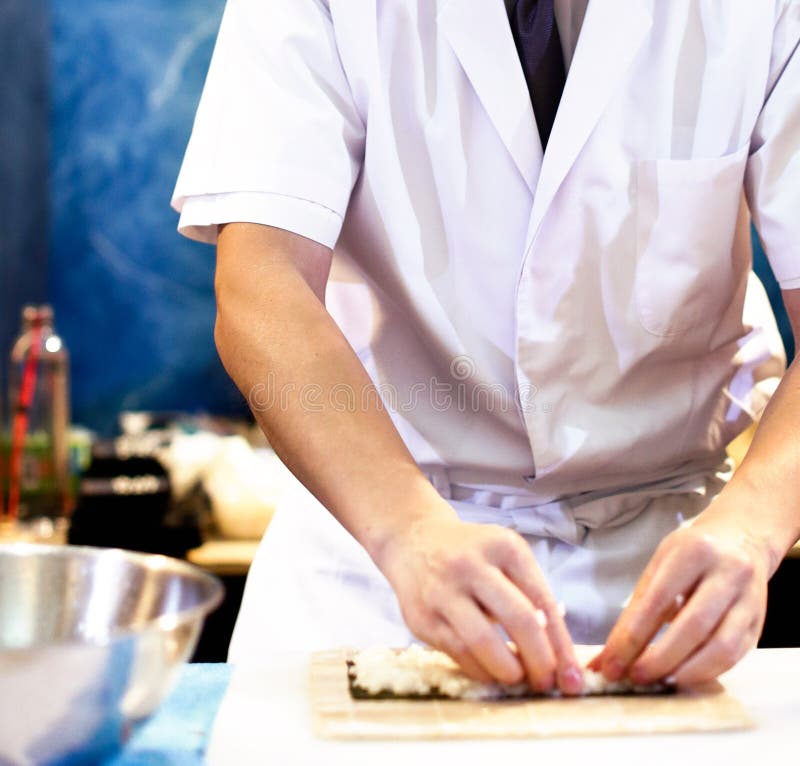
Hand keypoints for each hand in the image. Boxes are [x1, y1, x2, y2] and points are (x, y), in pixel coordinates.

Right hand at [376, 509, 583, 694]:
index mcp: (502, 546)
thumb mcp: (505, 556)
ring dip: (509, 671)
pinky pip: (458, 653)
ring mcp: (442, 591)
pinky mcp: (421, 617)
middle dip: (540, 661)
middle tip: (547, 683)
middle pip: (519, 620)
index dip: (561, 644)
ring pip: (484, 643)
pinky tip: (491, 671)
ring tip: (518, 678)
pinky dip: (481, 670)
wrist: (413, 539)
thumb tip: (558, 651)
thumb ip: (531, 594)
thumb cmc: (472, 553)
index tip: (572, 676)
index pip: (541, 600)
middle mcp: (471, 564)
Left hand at [590, 507, 770, 686]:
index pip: (657, 601)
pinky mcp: (758, 623)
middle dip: (659, 659)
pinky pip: (735, 656)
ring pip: (721, 647)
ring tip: (658, 681)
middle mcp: (728, 573)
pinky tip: (683, 676)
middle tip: (634, 677)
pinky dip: (706, 672)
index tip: (612, 664)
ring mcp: (749, 599)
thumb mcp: (660, 565)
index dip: (632, 637)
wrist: (741, 539)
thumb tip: (610, 654)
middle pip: (693, 626)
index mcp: (694, 551)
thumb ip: (637, 608)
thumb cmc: (690, 554)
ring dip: (685, 672)